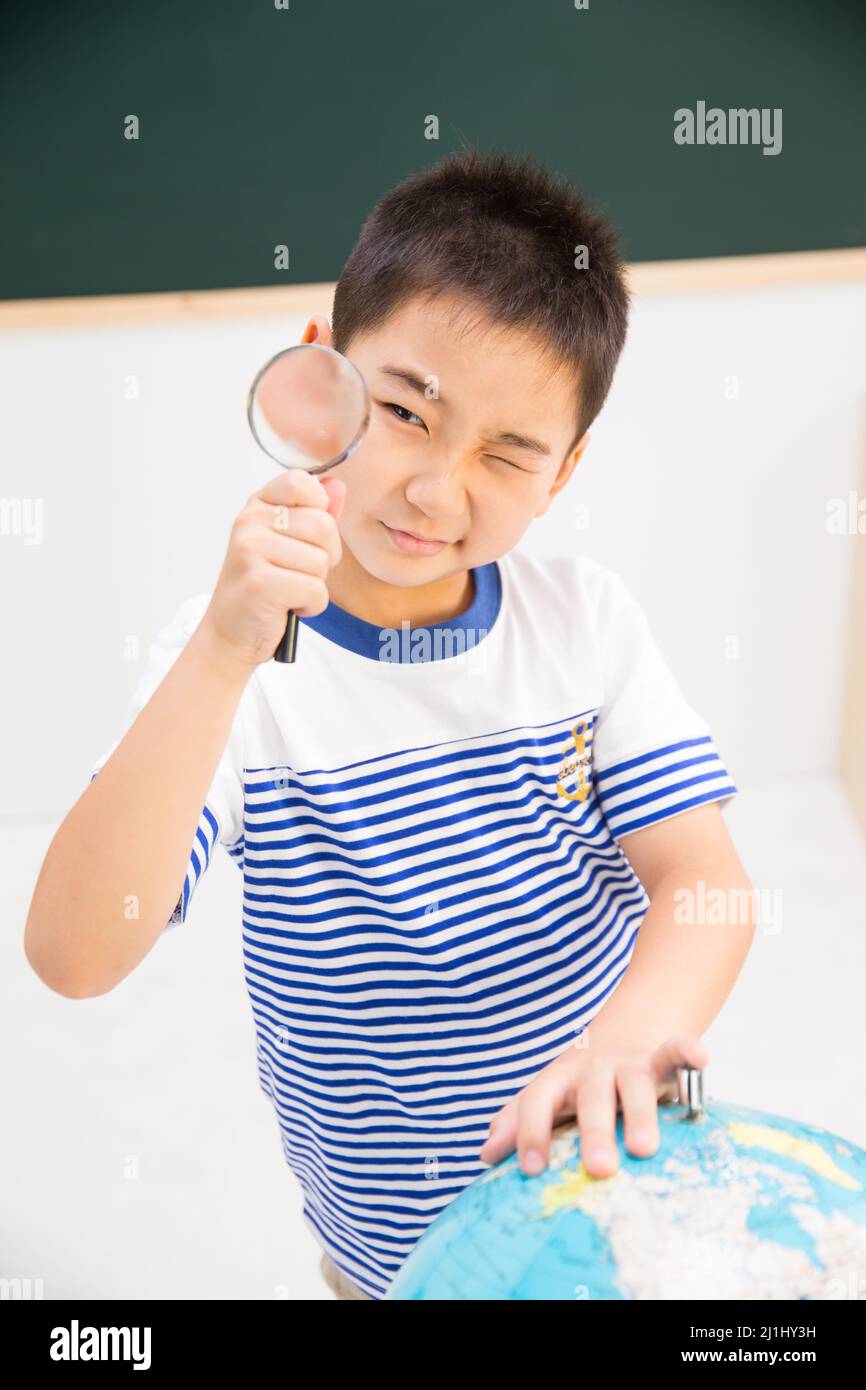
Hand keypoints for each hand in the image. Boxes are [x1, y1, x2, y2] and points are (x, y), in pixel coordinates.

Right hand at [195, 469, 345, 674]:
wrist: (231, 631)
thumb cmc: (264, 585)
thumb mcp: (288, 542)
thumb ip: (315, 512)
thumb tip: (338, 486)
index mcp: (258, 505)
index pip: (302, 482)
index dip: (320, 510)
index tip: (307, 536)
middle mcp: (249, 522)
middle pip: (323, 525)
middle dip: (326, 556)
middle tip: (301, 572)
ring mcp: (250, 550)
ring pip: (321, 561)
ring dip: (317, 584)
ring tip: (291, 590)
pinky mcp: (259, 583)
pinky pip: (316, 590)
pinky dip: (312, 606)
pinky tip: (290, 606)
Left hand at [478, 1035, 708, 1179]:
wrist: (621, 1040)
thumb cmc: (578, 1089)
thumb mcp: (547, 1100)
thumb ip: (517, 1123)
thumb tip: (486, 1155)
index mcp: (557, 1080)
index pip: (536, 1101)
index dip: (532, 1132)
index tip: (531, 1170)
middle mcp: (590, 1069)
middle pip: (590, 1099)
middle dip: (594, 1133)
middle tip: (598, 1170)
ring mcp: (627, 1063)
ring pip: (634, 1085)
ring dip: (639, 1114)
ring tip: (643, 1148)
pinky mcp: (659, 1060)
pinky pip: (674, 1052)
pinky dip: (687, 1051)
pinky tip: (700, 1057)